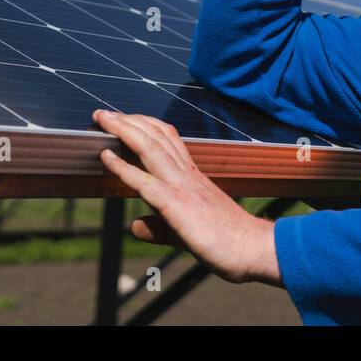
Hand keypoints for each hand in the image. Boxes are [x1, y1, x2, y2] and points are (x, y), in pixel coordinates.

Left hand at [92, 109, 281, 285]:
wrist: (256, 250)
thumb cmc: (229, 242)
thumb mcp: (185, 233)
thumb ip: (159, 228)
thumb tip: (135, 225)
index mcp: (193, 177)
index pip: (167, 141)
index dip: (145, 126)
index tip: (125, 119)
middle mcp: (188, 175)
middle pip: (156, 137)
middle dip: (129, 121)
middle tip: (105, 111)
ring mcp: (183, 187)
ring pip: (150, 148)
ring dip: (124, 130)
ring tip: (103, 119)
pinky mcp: (178, 205)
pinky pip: (146, 181)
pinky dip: (123, 167)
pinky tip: (106, 156)